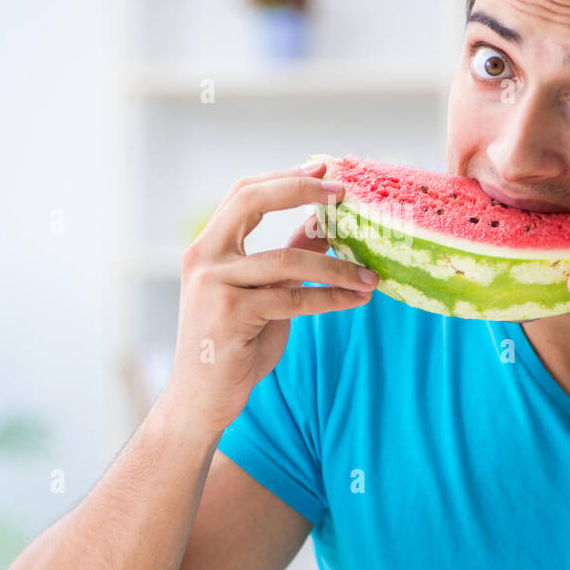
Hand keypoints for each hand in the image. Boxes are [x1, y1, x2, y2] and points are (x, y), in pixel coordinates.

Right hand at [165, 159, 379, 434]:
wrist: (200, 400)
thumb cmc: (233, 346)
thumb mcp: (261, 295)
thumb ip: (284, 260)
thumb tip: (322, 226)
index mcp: (207, 248)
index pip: (243, 194)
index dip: (285, 177)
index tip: (325, 169)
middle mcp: (203, 259)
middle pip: (251, 201)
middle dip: (300, 190)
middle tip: (344, 194)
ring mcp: (213, 285)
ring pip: (286, 259)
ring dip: (336, 266)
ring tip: (370, 275)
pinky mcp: (231, 315)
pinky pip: (293, 298)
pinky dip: (331, 297)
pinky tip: (357, 298)